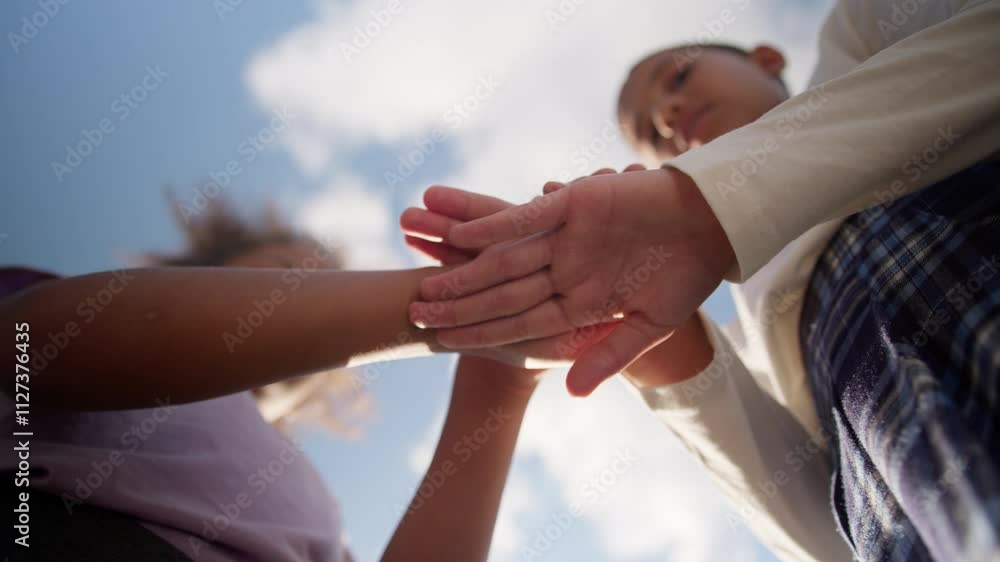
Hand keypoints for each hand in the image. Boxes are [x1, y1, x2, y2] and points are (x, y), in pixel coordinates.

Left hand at [409, 167, 734, 395]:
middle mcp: (563, 271)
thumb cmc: (688, 277)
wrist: (715, 225)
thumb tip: (573, 393)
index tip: (440, 341)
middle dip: (457, 300)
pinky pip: (525, 218)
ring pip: (502, 254)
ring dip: (464, 263)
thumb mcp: (649, 326)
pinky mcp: (572, 202)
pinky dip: (494, 225)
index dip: (478, 330)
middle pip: (499, 288)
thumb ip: (609, 356)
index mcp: (577, 303)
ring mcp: (564, 237)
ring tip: (425, 277)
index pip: (516, 320)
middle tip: (413, 309)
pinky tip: (460, 235)